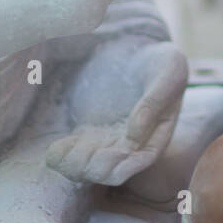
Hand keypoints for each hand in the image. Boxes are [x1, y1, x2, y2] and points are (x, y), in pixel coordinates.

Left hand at [45, 41, 188, 186]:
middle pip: (113, 169)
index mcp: (157, 135)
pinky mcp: (91, 132)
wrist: (138, 53)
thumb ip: (156, 99)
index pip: (141, 159)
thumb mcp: (169, 69)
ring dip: (75, 166)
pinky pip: (77, 150)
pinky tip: (53, 152)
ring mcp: (110, 141)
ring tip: (59, 158)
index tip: (106, 157)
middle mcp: (133, 146)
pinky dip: (65, 154)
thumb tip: (134, 135)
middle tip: (78, 161)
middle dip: (94, 168)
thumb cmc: (160, 61)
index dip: (123, 164)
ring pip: (91, 164)